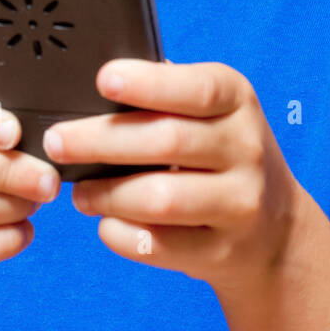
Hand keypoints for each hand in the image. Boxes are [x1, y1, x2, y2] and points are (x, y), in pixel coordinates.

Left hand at [43, 59, 303, 296]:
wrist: (273, 230)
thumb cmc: (220, 153)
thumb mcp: (212, 111)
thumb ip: (166, 94)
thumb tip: (96, 84)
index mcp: (237, 100)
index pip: (195, 89)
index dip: (147, 84)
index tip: (101, 78)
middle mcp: (246, 148)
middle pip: (167, 142)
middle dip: (101, 141)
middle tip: (56, 142)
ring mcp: (240, 203)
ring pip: (161, 199)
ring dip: (107, 195)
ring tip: (78, 192)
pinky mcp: (224, 251)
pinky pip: (162, 246)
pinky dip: (124, 235)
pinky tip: (105, 223)